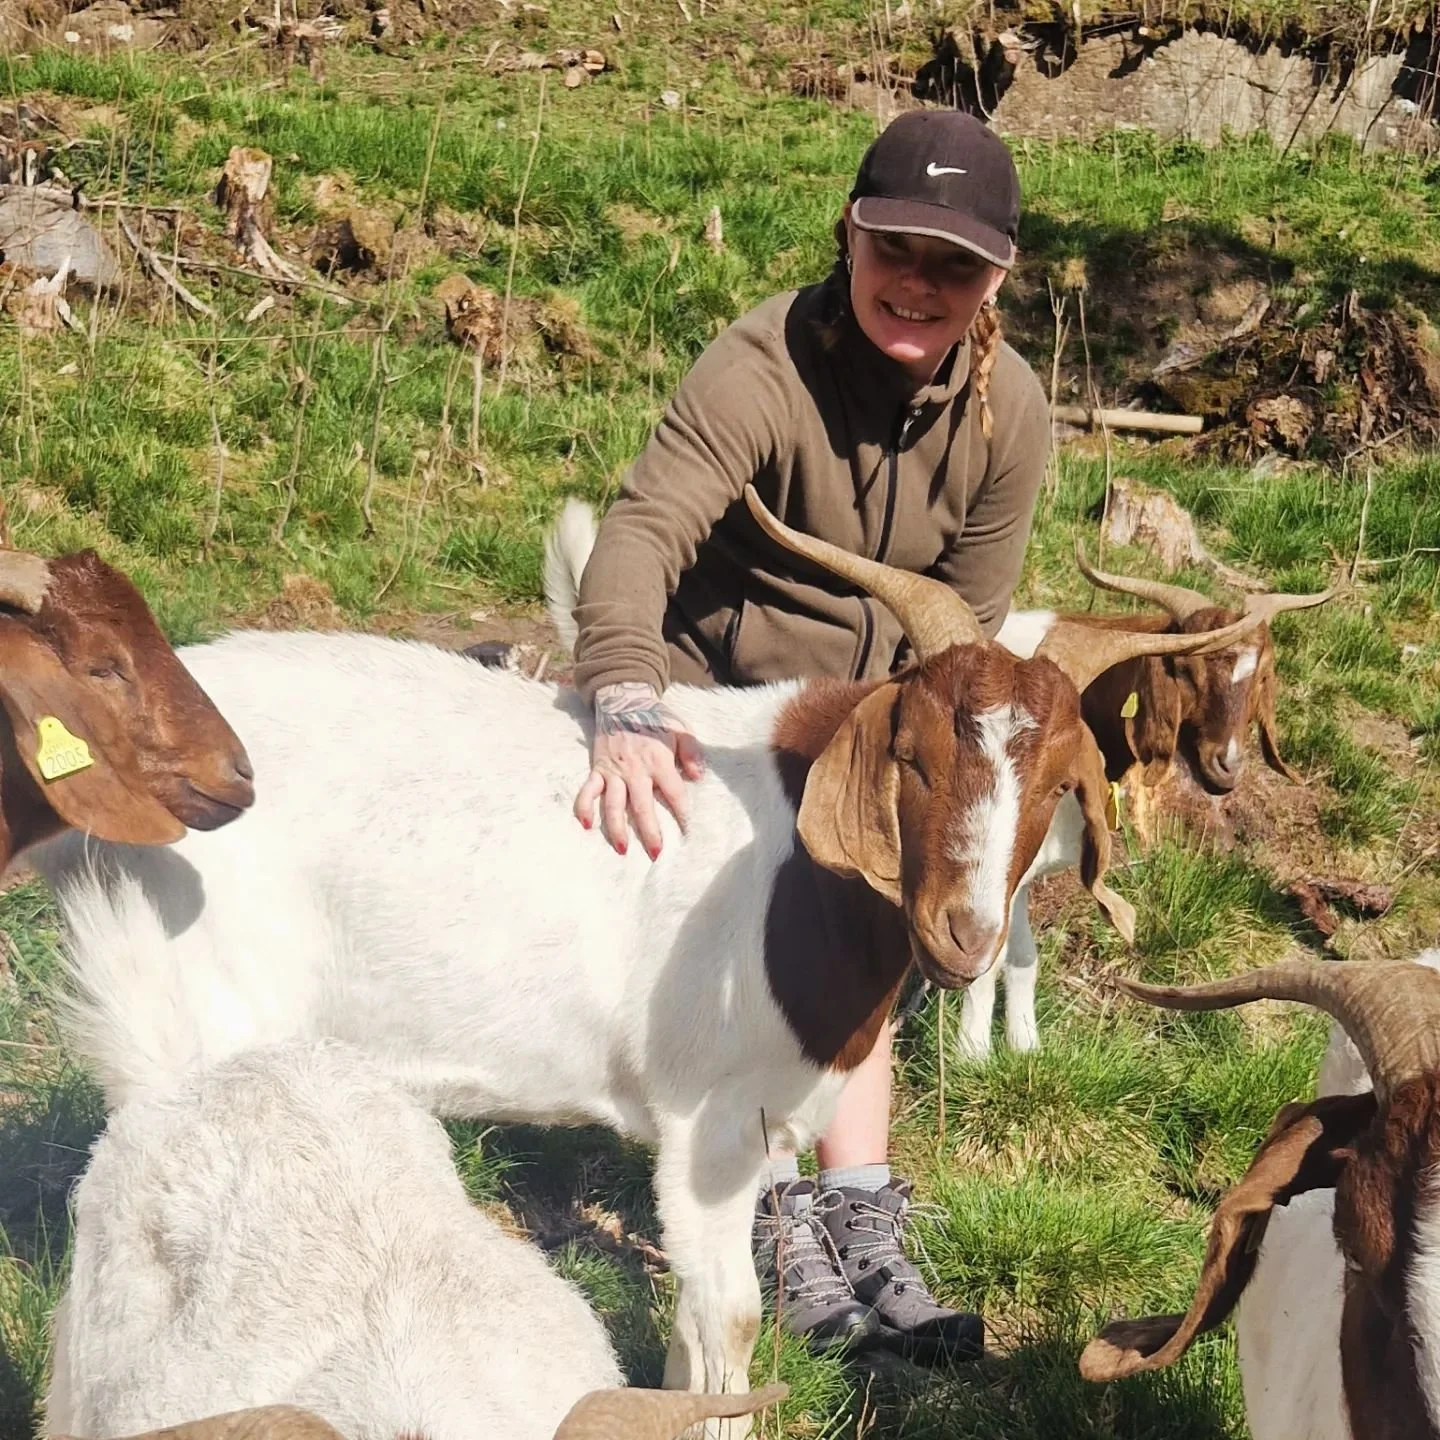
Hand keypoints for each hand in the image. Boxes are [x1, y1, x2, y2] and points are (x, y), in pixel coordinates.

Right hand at [574, 682, 704, 858]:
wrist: (623, 700)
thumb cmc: (656, 718)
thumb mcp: (681, 729)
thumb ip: (692, 752)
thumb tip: (697, 777)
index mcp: (658, 760)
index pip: (673, 793)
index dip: (682, 813)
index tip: (687, 832)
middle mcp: (635, 769)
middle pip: (642, 806)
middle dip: (649, 832)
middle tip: (656, 853)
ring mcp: (614, 771)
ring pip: (613, 804)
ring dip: (616, 828)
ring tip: (622, 849)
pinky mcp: (598, 769)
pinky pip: (587, 790)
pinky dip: (583, 807)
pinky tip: (586, 825)